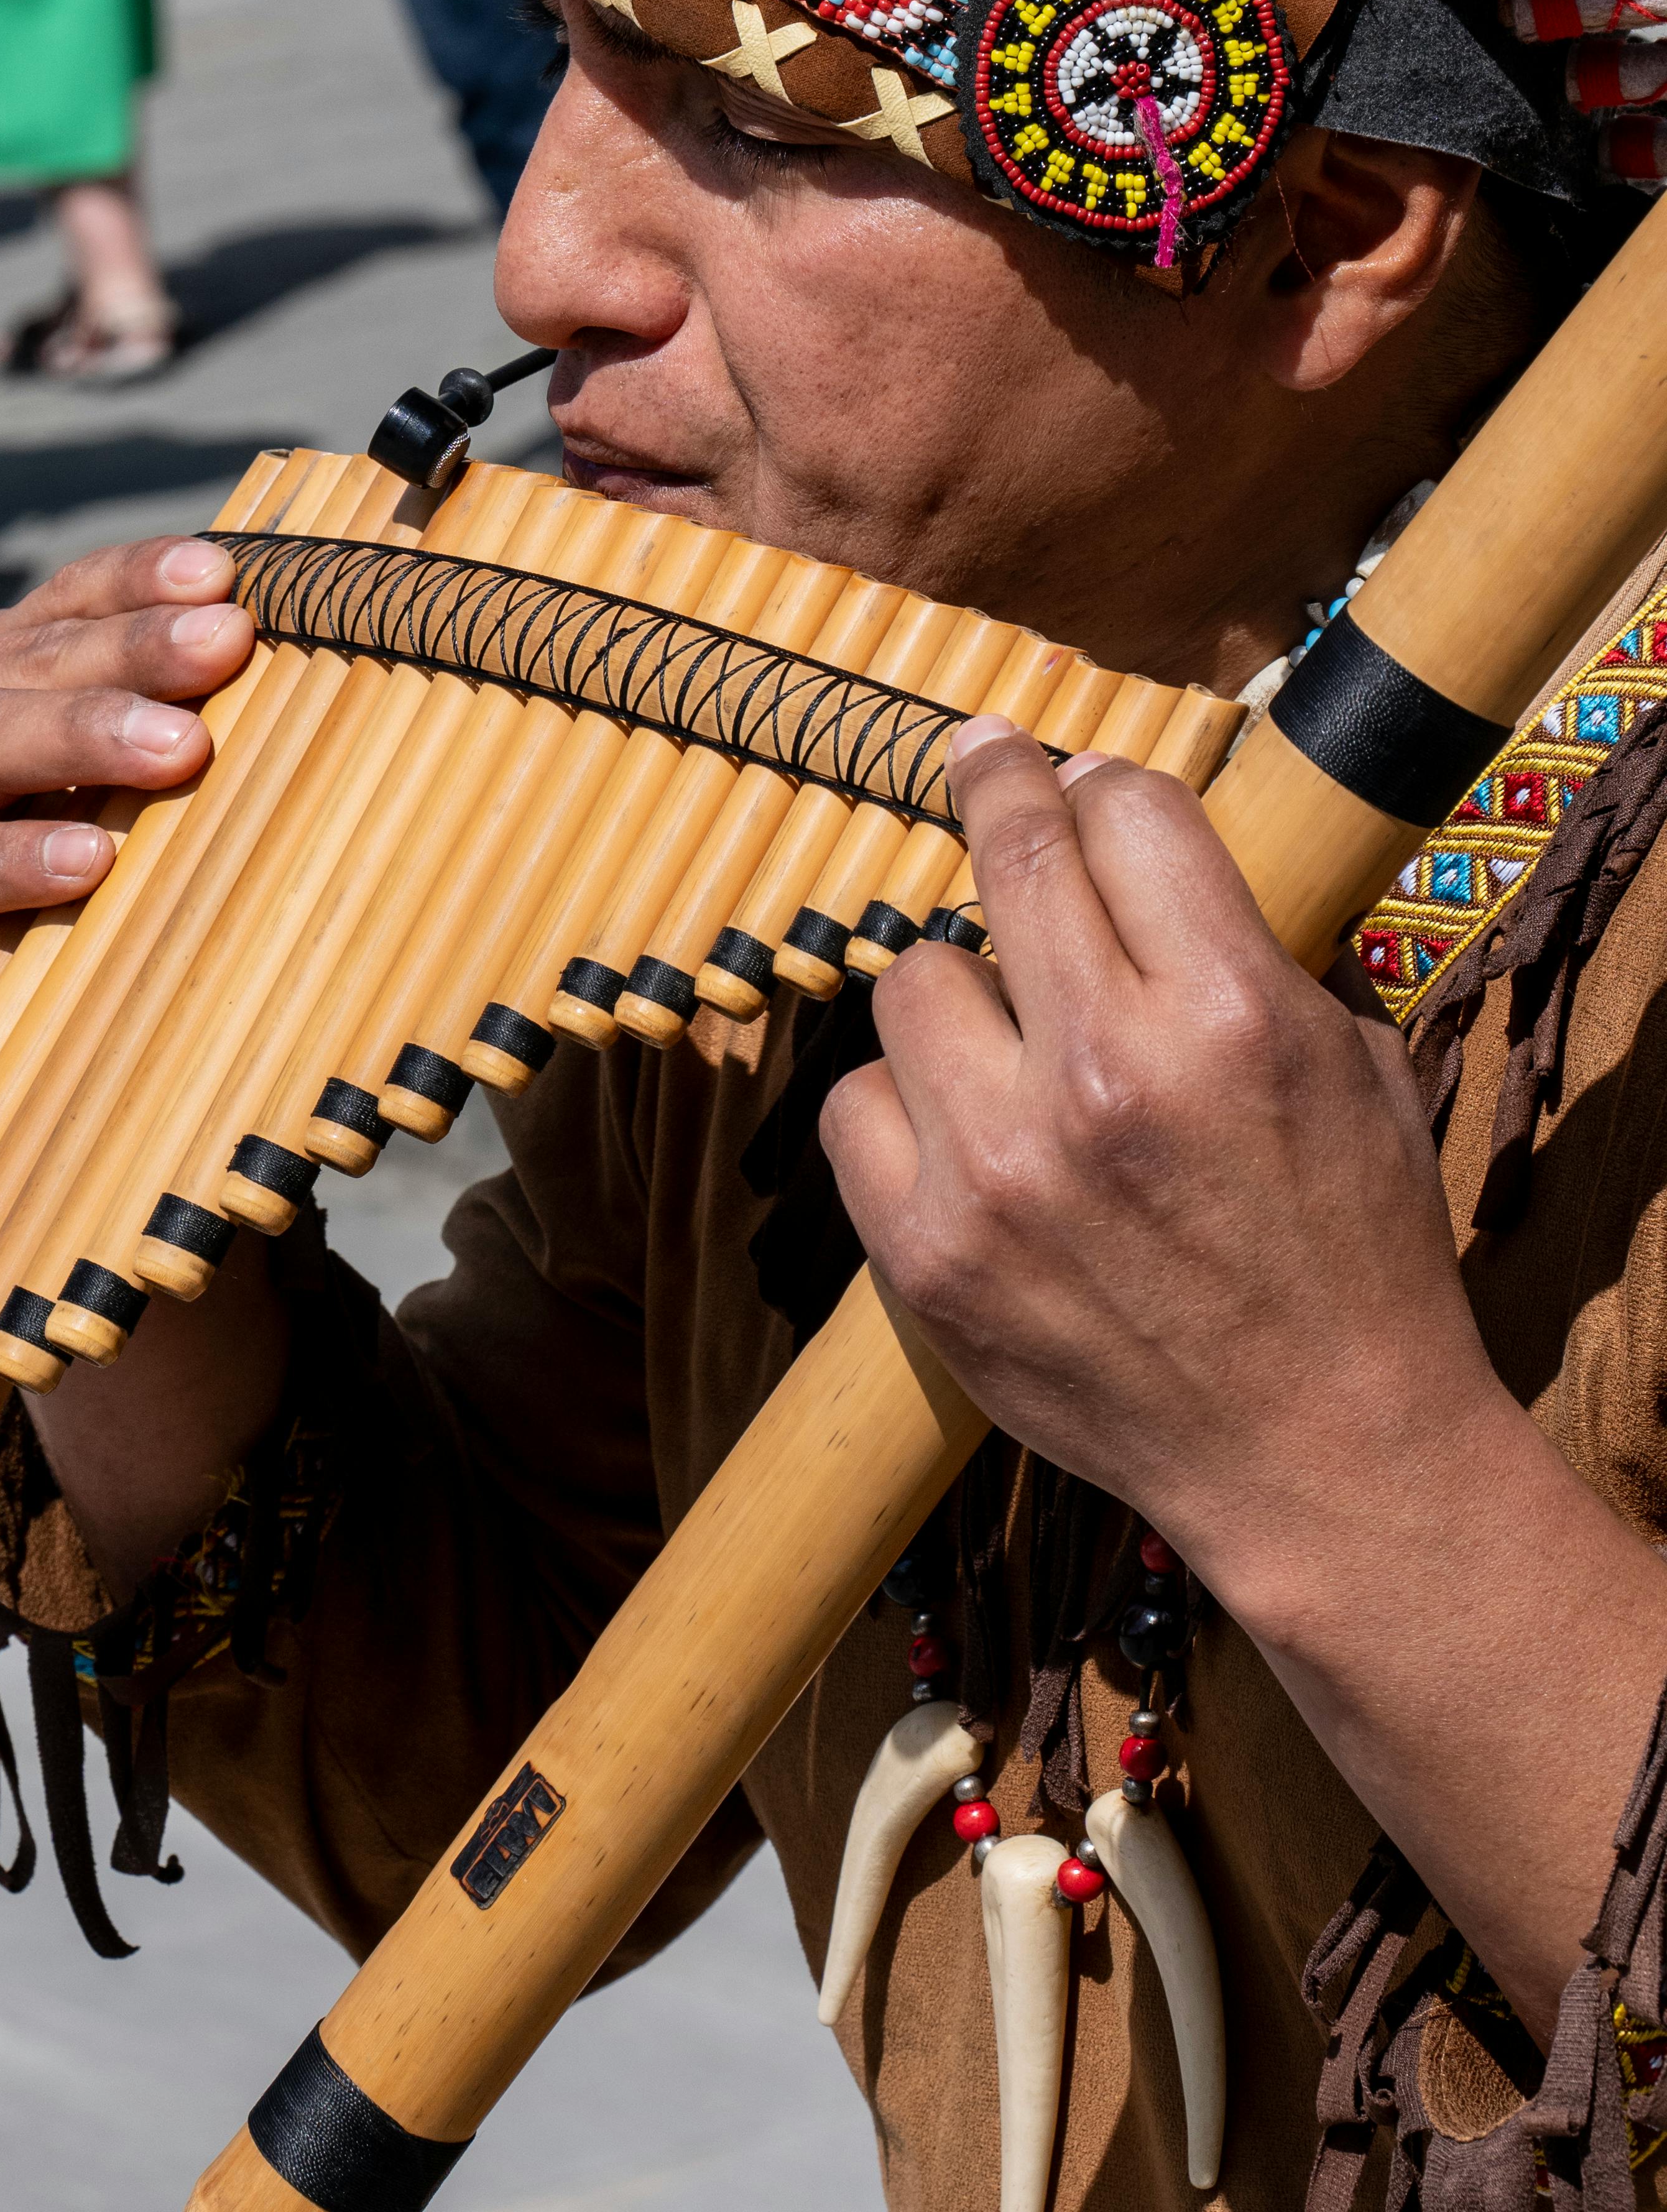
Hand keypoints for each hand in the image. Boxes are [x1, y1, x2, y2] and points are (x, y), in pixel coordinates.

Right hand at [0, 537, 252, 1043]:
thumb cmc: (48, 915)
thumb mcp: (104, 808)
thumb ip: (150, 743)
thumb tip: (265, 670)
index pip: (61, 607)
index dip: (137, 583)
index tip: (223, 577)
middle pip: (28, 664)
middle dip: (135, 651)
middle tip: (227, 642)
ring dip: (83, 736)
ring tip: (181, 747)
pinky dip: (10, 858)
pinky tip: (88, 861)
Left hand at [819, 717, 1501, 1612]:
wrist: (1321, 1455)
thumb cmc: (1353, 1252)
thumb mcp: (1356, 1066)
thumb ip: (1246, 947)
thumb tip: (1134, 832)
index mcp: (1228, 1013)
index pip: (1125, 806)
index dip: (1106, 784)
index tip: (1079, 777)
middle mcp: (1104, 1075)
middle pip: (1007, 850)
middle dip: (997, 780)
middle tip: (986, 756)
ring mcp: (1000, 1169)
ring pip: (914, 978)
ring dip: (962, 994)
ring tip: (1016, 1045)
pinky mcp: (926, 1253)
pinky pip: (855, 1107)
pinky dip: (904, 1108)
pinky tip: (966, 1137)